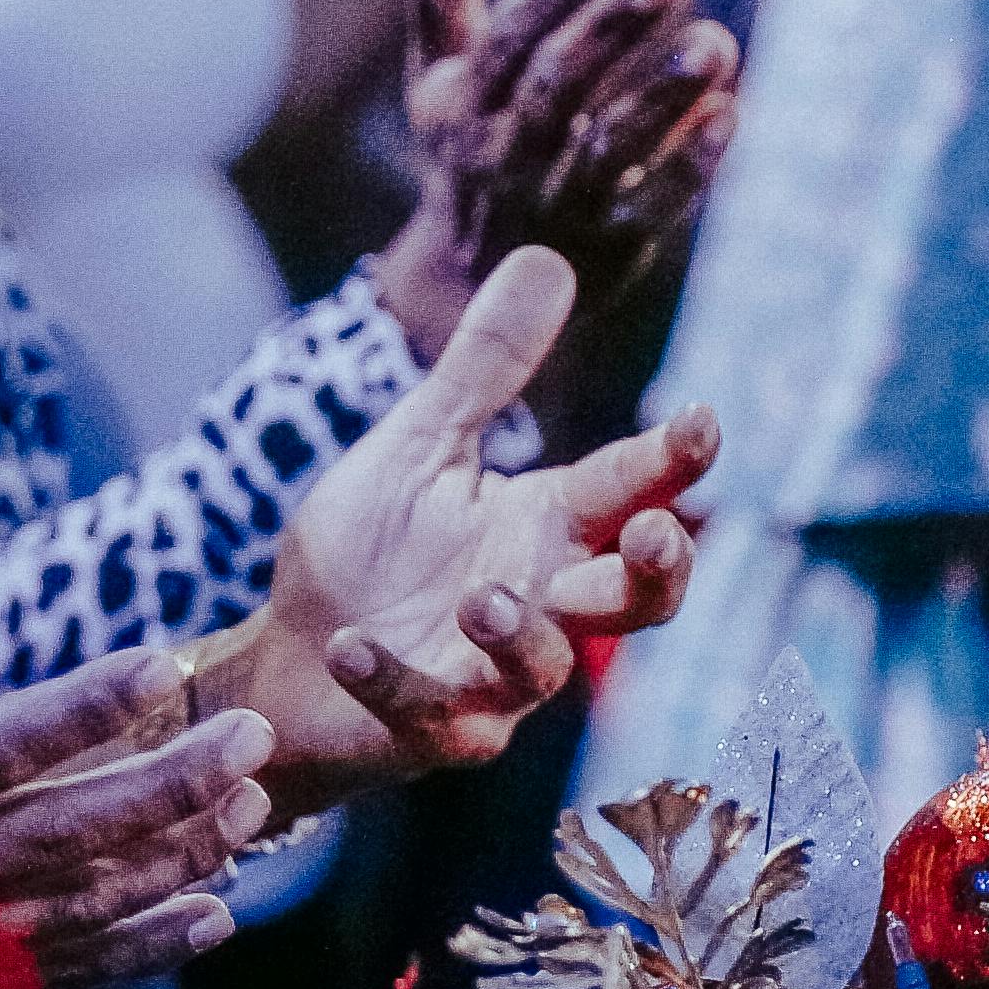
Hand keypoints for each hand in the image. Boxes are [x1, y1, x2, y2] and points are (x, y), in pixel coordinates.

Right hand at [0, 462, 280, 988]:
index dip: (83, 708)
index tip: (164, 662)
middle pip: (61, 838)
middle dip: (168, 789)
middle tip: (253, 738)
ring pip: (76, 911)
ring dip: (172, 864)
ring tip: (255, 814)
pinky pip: (57, 973)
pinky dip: (140, 945)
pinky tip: (210, 914)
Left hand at [227, 251, 716, 798]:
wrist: (286, 657)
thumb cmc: (369, 555)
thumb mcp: (421, 446)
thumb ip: (484, 370)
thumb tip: (546, 257)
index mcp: (545, 528)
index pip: (629, 488)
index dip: (672, 459)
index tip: (702, 420)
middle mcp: (539, 603)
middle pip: (633, 599)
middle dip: (658, 572)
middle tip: (660, 534)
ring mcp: (489, 679)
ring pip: (540, 668)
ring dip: (519, 633)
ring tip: (482, 598)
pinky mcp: (429, 731)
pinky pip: (429, 715)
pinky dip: (392, 680)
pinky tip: (353, 645)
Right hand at [377, 0, 738, 355]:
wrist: (470, 287)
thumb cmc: (467, 149)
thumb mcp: (439, 81)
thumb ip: (443, 0)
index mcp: (460, 106)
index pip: (508, 40)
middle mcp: (502, 157)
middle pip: (558, 88)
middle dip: (611, 30)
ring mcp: (557, 206)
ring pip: (611, 150)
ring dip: (663, 96)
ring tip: (717, 42)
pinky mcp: (610, 248)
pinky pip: (653, 207)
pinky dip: (690, 164)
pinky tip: (729, 111)